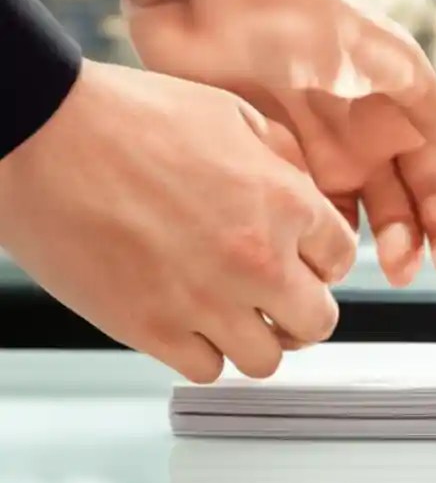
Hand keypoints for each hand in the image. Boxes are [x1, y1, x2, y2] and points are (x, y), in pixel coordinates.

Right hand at [0, 61, 357, 382]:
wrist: (45, 135)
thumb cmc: (129, 116)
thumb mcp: (233, 113)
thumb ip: (283, 159)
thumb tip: (307, 193)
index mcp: (285, 203)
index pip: (343, 260)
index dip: (324, 260)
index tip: (305, 260)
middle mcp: (257, 260)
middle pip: (318, 322)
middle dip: (302, 309)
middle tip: (280, 298)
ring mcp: (205, 302)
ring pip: (266, 359)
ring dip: (256, 338)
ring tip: (232, 314)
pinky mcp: (151, 330)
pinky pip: (205, 370)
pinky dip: (203, 353)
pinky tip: (189, 321)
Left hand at [104, 0, 435, 287]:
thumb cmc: (308, 10)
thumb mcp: (387, 57)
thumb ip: (431, 109)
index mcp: (396, 114)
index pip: (435, 185)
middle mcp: (359, 139)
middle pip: (398, 211)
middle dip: (407, 245)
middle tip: (399, 270)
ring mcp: (311, 151)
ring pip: (346, 219)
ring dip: (356, 249)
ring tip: (348, 261)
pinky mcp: (264, 159)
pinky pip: (292, 211)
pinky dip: (304, 235)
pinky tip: (304, 246)